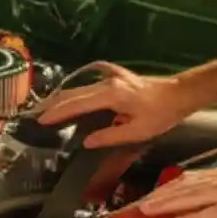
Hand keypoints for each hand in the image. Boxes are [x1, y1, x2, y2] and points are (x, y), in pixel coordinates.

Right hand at [34, 62, 197, 148]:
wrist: (180, 93)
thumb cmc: (161, 114)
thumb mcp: (137, 131)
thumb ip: (110, 136)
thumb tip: (86, 141)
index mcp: (110, 96)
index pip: (76, 104)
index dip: (57, 113)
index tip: (41, 121)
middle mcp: (106, 82)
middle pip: (73, 92)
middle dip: (53, 103)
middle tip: (36, 114)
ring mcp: (110, 76)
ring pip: (79, 86)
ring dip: (62, 97)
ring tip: (47, 107)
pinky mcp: (115, 76)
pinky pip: (90, 83)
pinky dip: (77, 91)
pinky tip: (72, 96)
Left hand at [130, 165, 216, 217]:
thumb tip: (215, 207)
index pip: (193, 179)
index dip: (170, 188)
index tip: (153, 195)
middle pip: (186, 186)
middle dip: (160, 196)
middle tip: (138, 205)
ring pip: (193, 196)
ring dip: (168, 204)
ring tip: (147, 211)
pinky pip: (213, 212)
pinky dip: (194, 217)